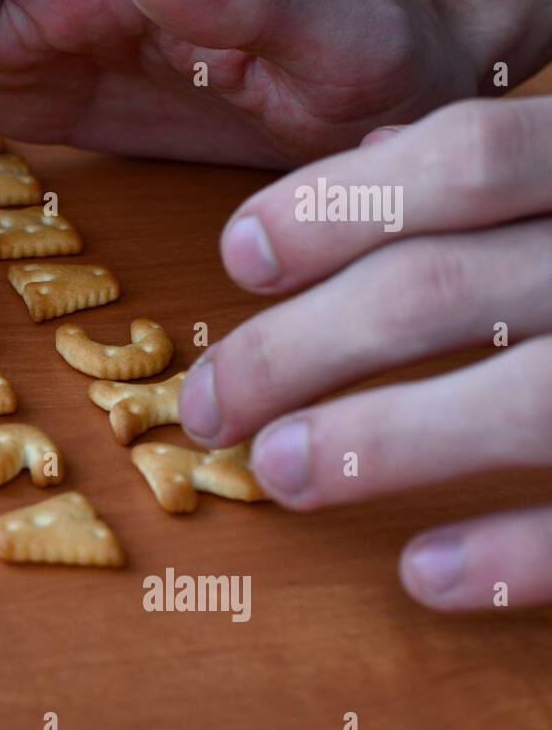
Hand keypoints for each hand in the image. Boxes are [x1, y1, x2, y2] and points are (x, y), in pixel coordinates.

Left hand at [179, 96, 551, 610]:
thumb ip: (497, 166)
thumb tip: (346, 179)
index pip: (468, 156)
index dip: (337, 207)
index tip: (237, 256)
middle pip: (445, 288)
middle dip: (299, 350)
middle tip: (209, 404)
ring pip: (525, 399)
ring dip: (382, 443)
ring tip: (281, 474)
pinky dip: (517, 554)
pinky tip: (424, 573)